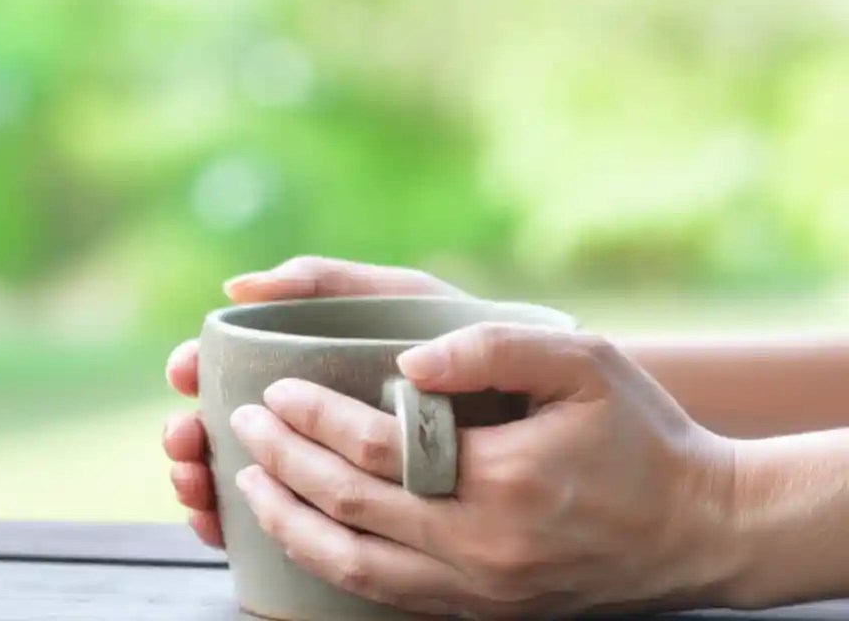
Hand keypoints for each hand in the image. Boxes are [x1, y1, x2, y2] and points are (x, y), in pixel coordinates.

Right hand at [162, 256, 467, 547]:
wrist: (544, 401)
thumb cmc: (461, 340)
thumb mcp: (397, 300)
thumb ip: (326, 282)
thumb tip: (237, 287)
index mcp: (311, 366)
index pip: (231, 368)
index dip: (196, 368)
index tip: (181, 369)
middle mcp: (307, 420)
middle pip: (223, 431)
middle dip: (189, 435)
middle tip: (181, 438)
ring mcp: (322, 471)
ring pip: (239, 483)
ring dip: (201, 481)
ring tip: (194, 479)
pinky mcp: (348, 521)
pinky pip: (278, 530)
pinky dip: (234, 527)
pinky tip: (217, 523)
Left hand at [228, 323, 738, 618]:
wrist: (700, 530)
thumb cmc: (641, 434)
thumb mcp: (582, 362)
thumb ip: (491, 346)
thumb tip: (405, 362)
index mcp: (502, 480)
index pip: (374, 450)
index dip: (312, 417)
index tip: (274, 391)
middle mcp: (481, 548)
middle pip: (347, 507)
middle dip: (281, 463)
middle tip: (240, 427)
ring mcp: (478, 591)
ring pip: (352, 566)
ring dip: (289, 522)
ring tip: (248, 484)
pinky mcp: (480, 612)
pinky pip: (384, 594)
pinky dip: (330, 562)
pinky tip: (304, 530)